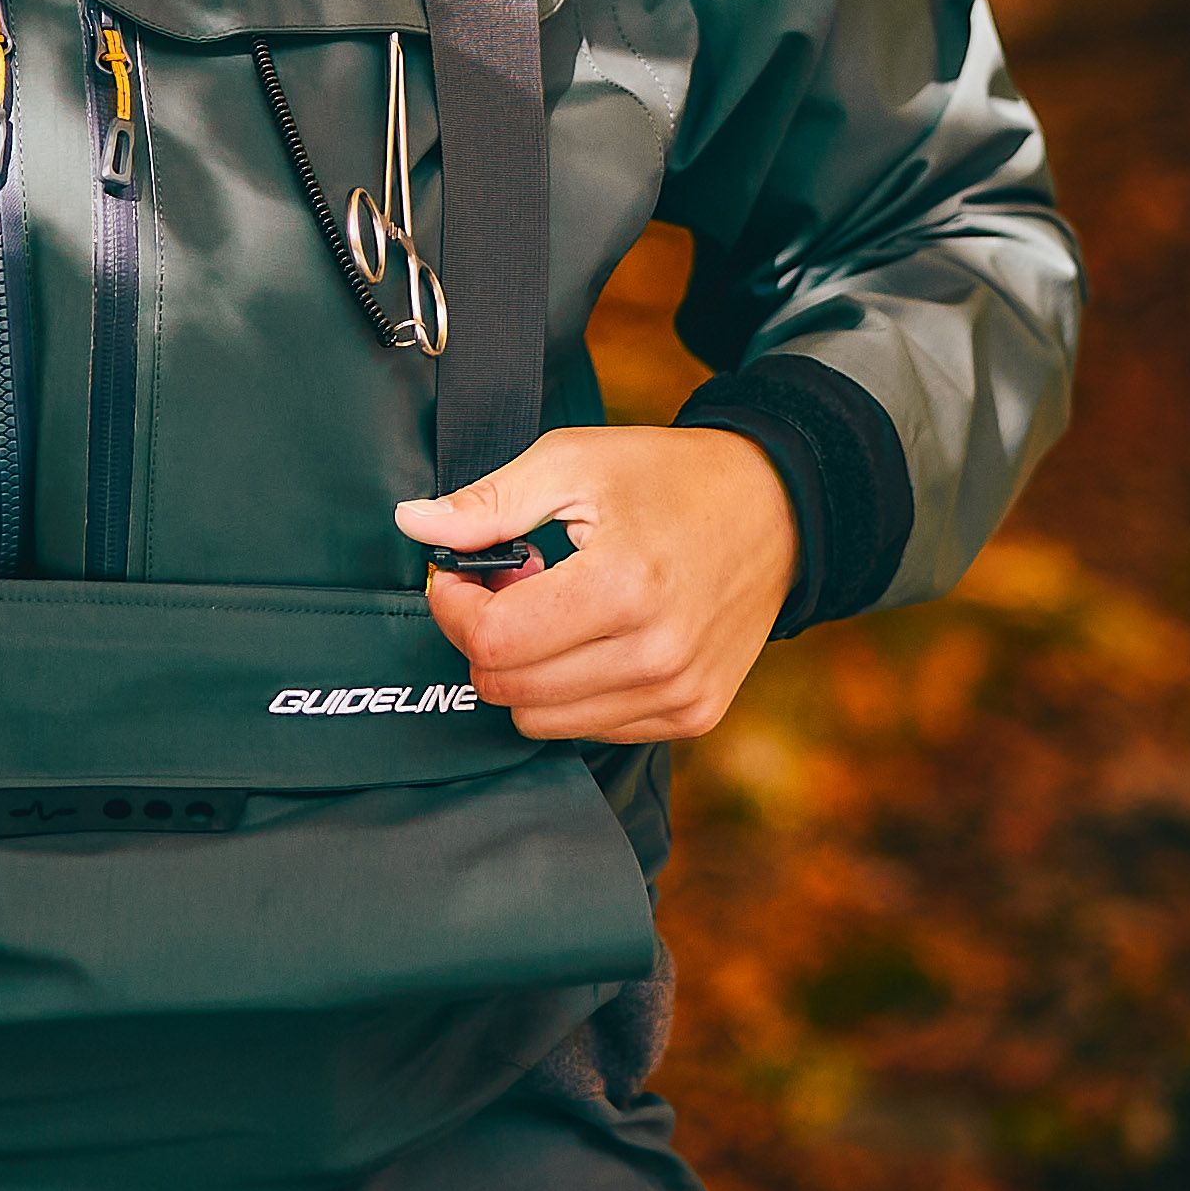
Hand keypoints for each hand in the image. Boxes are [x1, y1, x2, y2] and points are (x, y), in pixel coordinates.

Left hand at [395, 427, 801, 743]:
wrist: (779, 509)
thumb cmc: (669, 477)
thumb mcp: (574, 462)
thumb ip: (488, 503)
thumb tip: (410, 523)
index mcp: (625, 587)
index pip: (494, 641)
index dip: (455, 607)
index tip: (461, 573)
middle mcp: (655, 655)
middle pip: (507, 688)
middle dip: (485, 636)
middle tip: (512, 582)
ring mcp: (678, 694)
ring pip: (539, 719)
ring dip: (525, 668)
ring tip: (556, 607)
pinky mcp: (692, 715)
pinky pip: (587, 728)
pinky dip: (569, 690)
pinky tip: (592, 634)